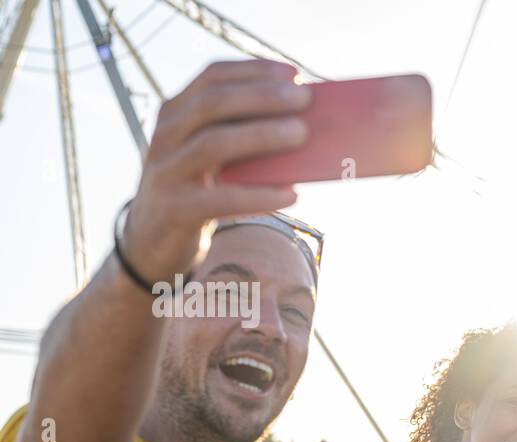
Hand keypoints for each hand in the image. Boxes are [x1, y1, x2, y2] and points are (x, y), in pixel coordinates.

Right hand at [122, 59, 312, 279]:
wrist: (153, 238)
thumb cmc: (200, 188)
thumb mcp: (213, 155)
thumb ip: (243, 135)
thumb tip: (305, 126)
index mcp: (175, 112)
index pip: (212, 76)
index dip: (254, 70)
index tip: (295, 73)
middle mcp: (165, 134)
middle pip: (213, 103)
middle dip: (262, 97)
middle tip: (305, 100)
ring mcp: (166, 171)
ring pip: (214, 143)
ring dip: (262, 135)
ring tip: (302, 135)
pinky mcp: (176, 208)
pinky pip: (221, 198)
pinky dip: (260, 195)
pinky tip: (293, 194)